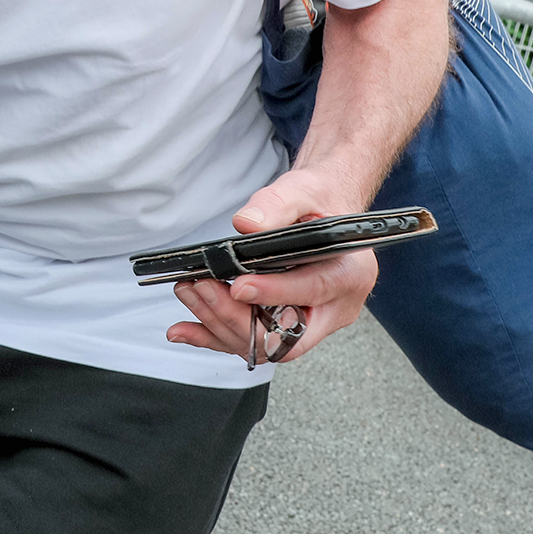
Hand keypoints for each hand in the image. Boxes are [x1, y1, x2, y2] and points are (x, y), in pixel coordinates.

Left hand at [166, 161, 377, 363]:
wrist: (324, 210)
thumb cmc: (320, 203)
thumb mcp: (303, 190)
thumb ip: (276, 206)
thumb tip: (246, 225)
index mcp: (348, 273)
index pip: (313, 291)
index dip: (274, 293)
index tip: (239, 286)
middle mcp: (335, 306)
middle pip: (288, 333)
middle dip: (239, 317)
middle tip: (203, 288)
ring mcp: (312, 321)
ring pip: (265, 343)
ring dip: (220, 323)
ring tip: (190, 292)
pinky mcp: (288, 325)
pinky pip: (251, 341)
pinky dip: (214, 337)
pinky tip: (185, 329)